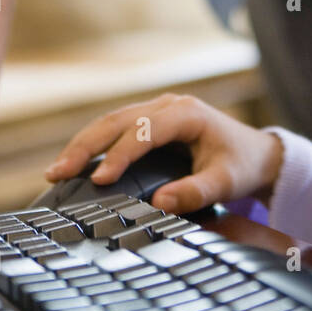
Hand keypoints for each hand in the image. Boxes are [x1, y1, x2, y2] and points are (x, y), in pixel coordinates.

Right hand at [44, 94, 284, 215]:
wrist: (256, 154)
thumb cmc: (242, 166)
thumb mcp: (226, 182)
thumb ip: (196, 192)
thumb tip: (161, 204)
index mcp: (186, 113)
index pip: (144, 131)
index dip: (121, 154)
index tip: (101, 180)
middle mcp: (168, 105)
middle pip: (117, 120)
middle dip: (86, 146)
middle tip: (58, 172)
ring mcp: (156, 111)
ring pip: (110, 122)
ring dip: (82, 145)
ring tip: (55, 171)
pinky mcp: (149, 123)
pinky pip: (115, 130)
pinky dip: (92, 146)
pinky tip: (73, 166)